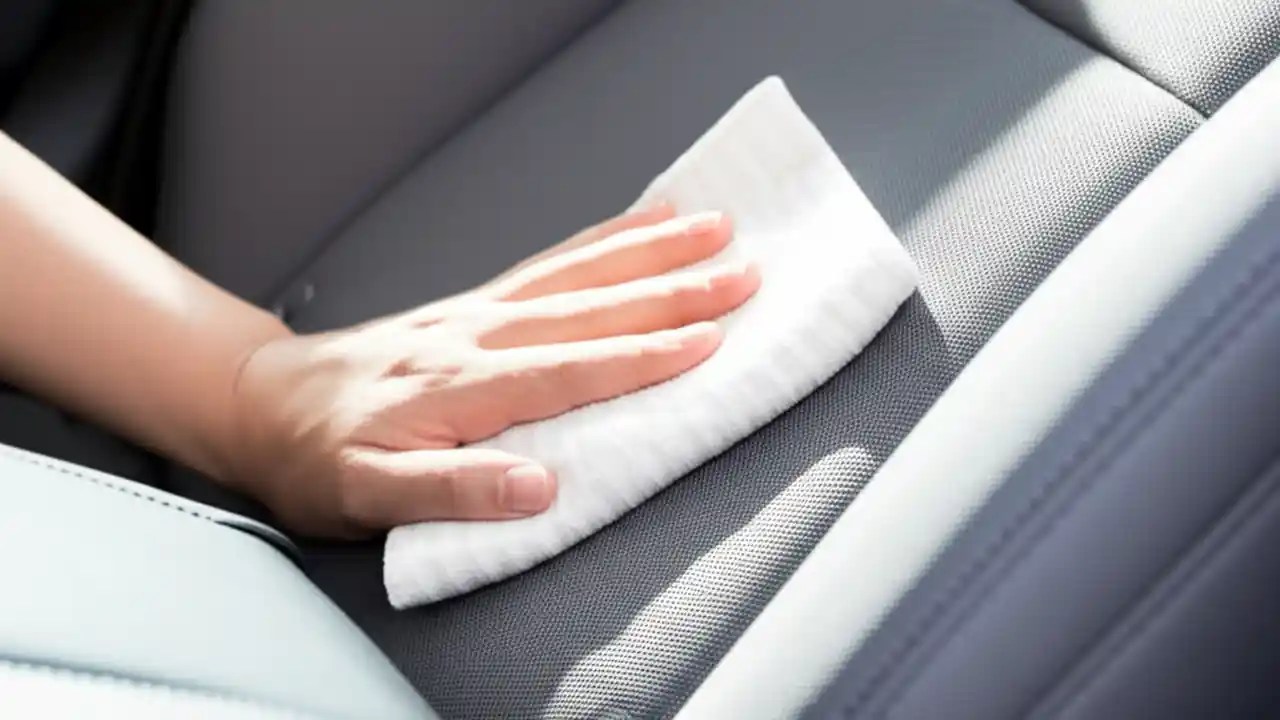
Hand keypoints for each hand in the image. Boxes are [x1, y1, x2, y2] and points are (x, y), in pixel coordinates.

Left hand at [226, 206, 759, 536]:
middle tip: (743, 272)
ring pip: (579, 273)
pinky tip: (641, 223)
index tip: (707, 341)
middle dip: (672, 289)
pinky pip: (550, 263)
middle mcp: (478, 338)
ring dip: (650, 250)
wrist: (265, 403)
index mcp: (461, 389)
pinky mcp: (476, 304)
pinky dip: (602, 240)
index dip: (642, 356)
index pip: (570, 368)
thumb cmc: (318, 457)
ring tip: (713, 228)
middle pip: (592, 307)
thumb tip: (537, 487)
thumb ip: (452, 493)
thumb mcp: (366, 497)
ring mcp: (479, 313)